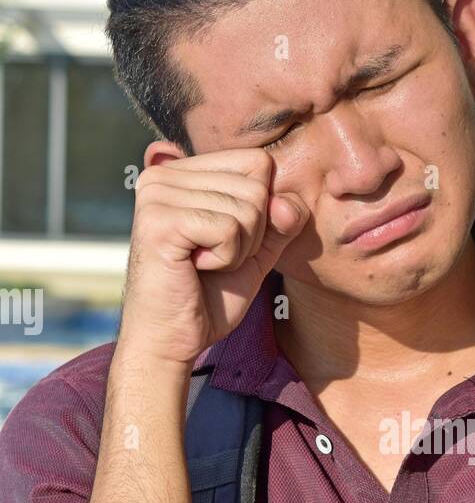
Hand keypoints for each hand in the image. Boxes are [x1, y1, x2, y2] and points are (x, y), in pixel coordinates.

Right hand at [119, 148, 309, 368]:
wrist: (171, 339)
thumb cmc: (209, 296)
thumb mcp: (256, 252)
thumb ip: (281, 220)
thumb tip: (288, 201)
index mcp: (182, 171)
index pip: (258, 163)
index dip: (262, 211)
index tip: (227, 241)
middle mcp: (163, 174)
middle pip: (256, 186)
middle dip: (251, 235)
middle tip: (213, 259)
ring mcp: (157, 194)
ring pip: (247, 208)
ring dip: (238, 250)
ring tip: (202, 264)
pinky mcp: (159, 221)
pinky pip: (229, 229)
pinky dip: (226, 259)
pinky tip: (195, 268)